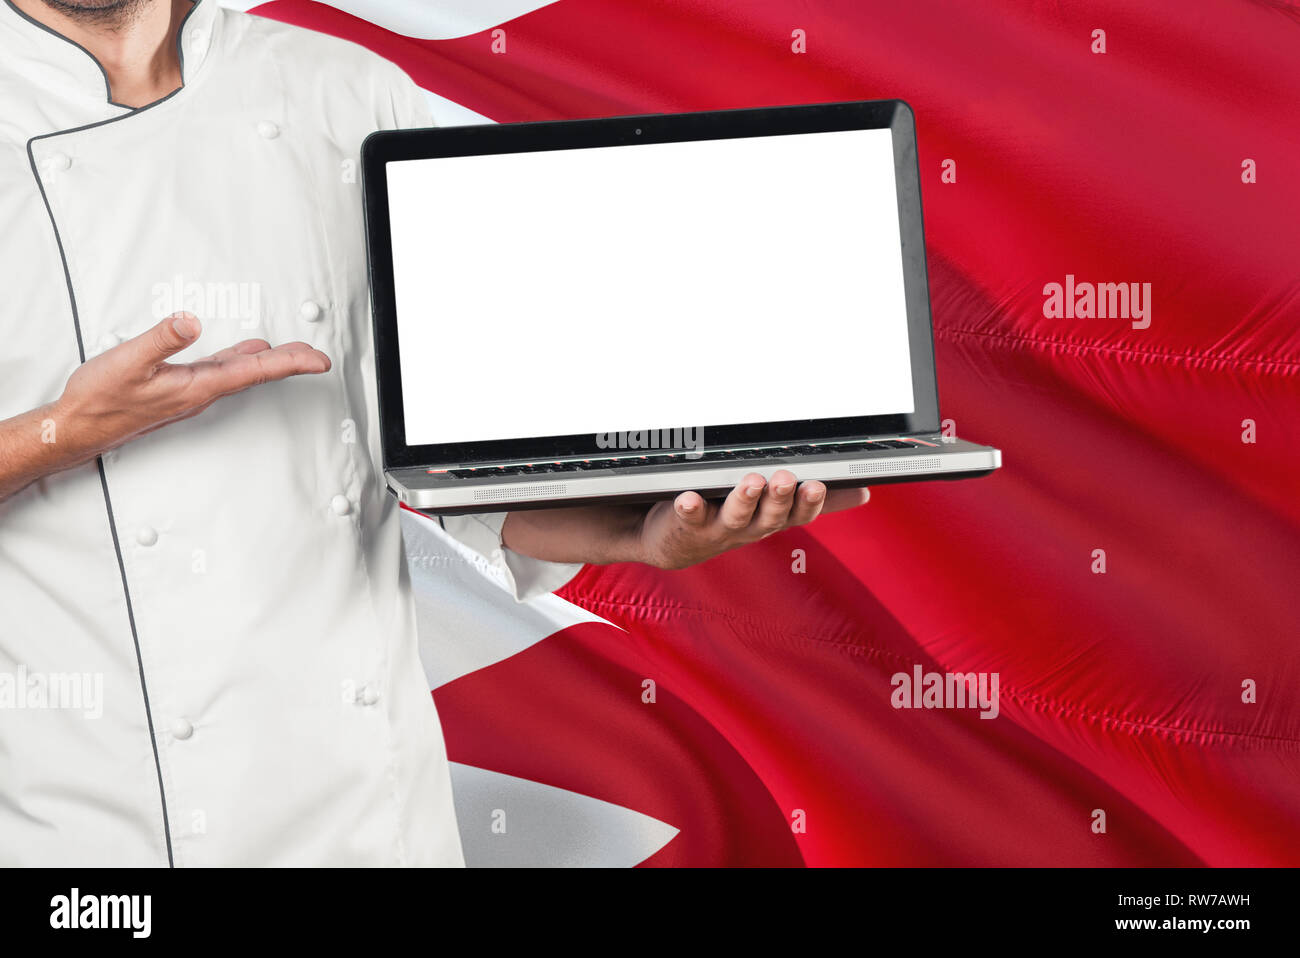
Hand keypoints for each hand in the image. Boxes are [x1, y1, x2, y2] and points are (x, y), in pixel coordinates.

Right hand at [54, 312, 330, 457]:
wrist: (78, 427)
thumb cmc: (100, 400)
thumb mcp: (128, 362)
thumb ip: (161, 339)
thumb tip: (189, 320)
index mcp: (197, 385)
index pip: (256, 371)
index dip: (291, 363)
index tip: (319, 360)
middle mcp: (200, 391)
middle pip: (255, 373)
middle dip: (289, 362)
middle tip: (316, 355)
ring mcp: (190, 391)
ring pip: (239, 373)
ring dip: (268, 361)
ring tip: (291, 352)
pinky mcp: (178, 388)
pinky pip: (220, 372)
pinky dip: (239, 360)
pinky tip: (244, 353)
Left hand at [499, 469, 868, 569]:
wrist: (671, 542)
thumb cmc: (725, 517)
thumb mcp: (772, 511)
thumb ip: (810, 499)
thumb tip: (863, 494)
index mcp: (770, 520)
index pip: (798, 514)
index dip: (809, 503)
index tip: (818, 485)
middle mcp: (746, 528)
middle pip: (769, 516)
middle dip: (779, 498)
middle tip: (784, 479)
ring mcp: (715, 529)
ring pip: (733, 517)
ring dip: (742, 500)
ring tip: (750, 481)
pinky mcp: (684, 524)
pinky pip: (687, 517)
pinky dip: (688, 507)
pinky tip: (688, 497)